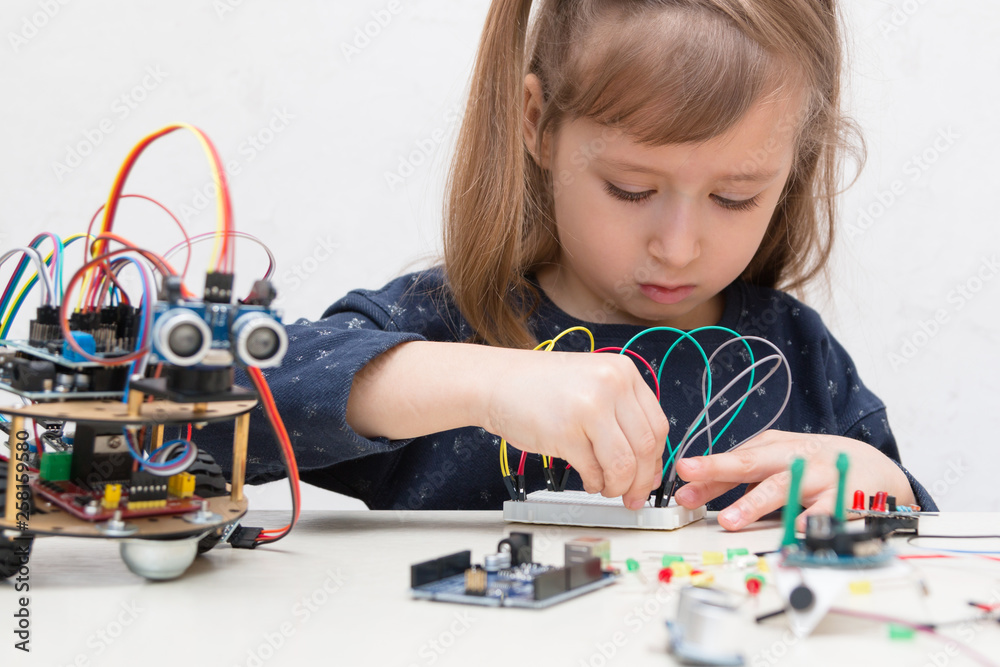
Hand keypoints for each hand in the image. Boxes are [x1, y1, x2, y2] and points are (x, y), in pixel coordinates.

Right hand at [483, 350, 668, 509]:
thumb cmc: (539, 387)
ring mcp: (589, 408)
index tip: (649, 476)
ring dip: (618, 486)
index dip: (656, 459)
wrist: (496, 381)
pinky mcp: (566, 432)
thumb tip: (646, 462)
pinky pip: (594, 470)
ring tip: (606, 488)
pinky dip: (595, 483)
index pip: (657, 425)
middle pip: (646, 447)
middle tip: (634, 496)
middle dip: (642, 481)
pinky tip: (587, 480)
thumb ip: (621, 414)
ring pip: (624, 464)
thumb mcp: (592, 384)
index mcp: (622, 372)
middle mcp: (611, 385)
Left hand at [672, 430, 915, 530]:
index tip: (681, 479)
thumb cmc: (818, 464)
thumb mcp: (779, 460)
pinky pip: (823, 510)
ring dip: (754, 502)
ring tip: (729, 519)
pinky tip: (792, 529)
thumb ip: (741, 477)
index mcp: (774, 448)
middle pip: (751, 462)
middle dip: (718, 469)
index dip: (706, 472)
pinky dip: (808, 519)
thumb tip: (697, 490)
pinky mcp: (843, 497)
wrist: (875, 467)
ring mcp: (817, 476)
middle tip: (691, 478)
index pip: (734, 460)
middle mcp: (793, 457)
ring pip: (783, 487)